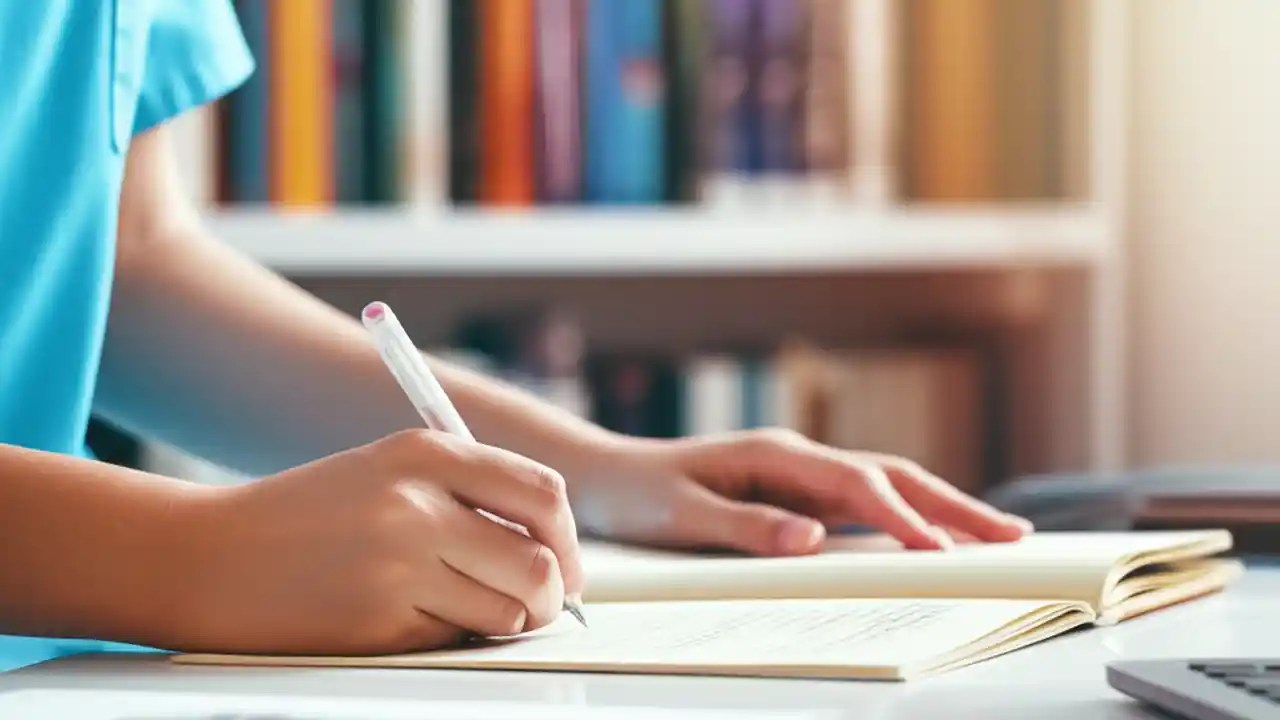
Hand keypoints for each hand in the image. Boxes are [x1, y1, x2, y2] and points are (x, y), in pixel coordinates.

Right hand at [182, 430, 581, 654]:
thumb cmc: (309, 514)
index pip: (543, 494)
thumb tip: (556, 551)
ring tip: (465, 606)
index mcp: (425, 452)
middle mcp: (417, 504)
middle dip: (552, 596)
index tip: (565, 563)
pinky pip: (455, 638)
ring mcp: (397, 566)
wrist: (209, 557)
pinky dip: (450, 635)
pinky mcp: (378, 624)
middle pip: (540, 563)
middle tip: (540, 605)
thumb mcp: (388, 471)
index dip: (568, 538)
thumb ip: (470, 493)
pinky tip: (408, 616)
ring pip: (508, 611)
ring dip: (503, 619)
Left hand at [569, 429, 1032, 555]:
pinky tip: (927, 535)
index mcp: (776, 455)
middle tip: (1013, 534)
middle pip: (892, 476)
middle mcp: (797, 458)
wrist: (607, 476)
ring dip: (939, 508)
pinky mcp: (794, 492)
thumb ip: (747, 526)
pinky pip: (861, 504)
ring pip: (885, 486)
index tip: (944, 550)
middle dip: (953, 504)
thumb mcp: (683, 516)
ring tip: (993, 534)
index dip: (904, 518)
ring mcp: (799, 473)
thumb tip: (813, 539)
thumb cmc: (638, 494)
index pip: (859, 485)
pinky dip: (903, 518)